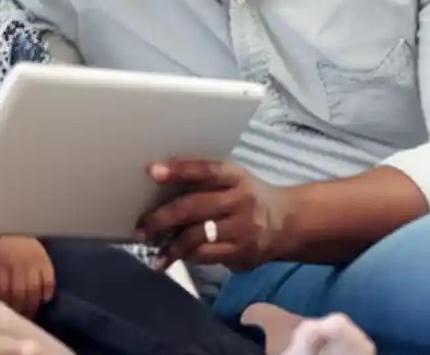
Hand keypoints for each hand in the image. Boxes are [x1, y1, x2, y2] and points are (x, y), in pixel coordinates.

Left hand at [0, 236, 54, 317]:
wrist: (19, 224)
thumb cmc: (4, 246)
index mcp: (1, 263)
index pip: (3, 291)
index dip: (6, 305)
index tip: (7, 315)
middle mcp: (17, 263)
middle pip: (19, 293)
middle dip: (20, 310)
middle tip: (21, 319)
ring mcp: (33, 262)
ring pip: (34, 290)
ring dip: (33, 305)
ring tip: (32, 313)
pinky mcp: (46, 260)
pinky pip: (49, 280)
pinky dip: (48, 291)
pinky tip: (45, 298)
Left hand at [137, 159, 289, 270]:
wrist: (288, 222)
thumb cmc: (247, 196)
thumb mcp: (233, 179)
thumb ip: (203, 181)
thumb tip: (157, 185)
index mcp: (235, 176)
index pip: (205, 170)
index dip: (178, 170)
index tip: (152, 171)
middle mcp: (240, 199)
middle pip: (195, 206)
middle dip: (162, 218)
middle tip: (141, 228)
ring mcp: (243, 228)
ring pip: (198, 236)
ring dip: (171, 245)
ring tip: (154, 250)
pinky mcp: (243, 252)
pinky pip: (208, 255)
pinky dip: (188, 256)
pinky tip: (174, 258)